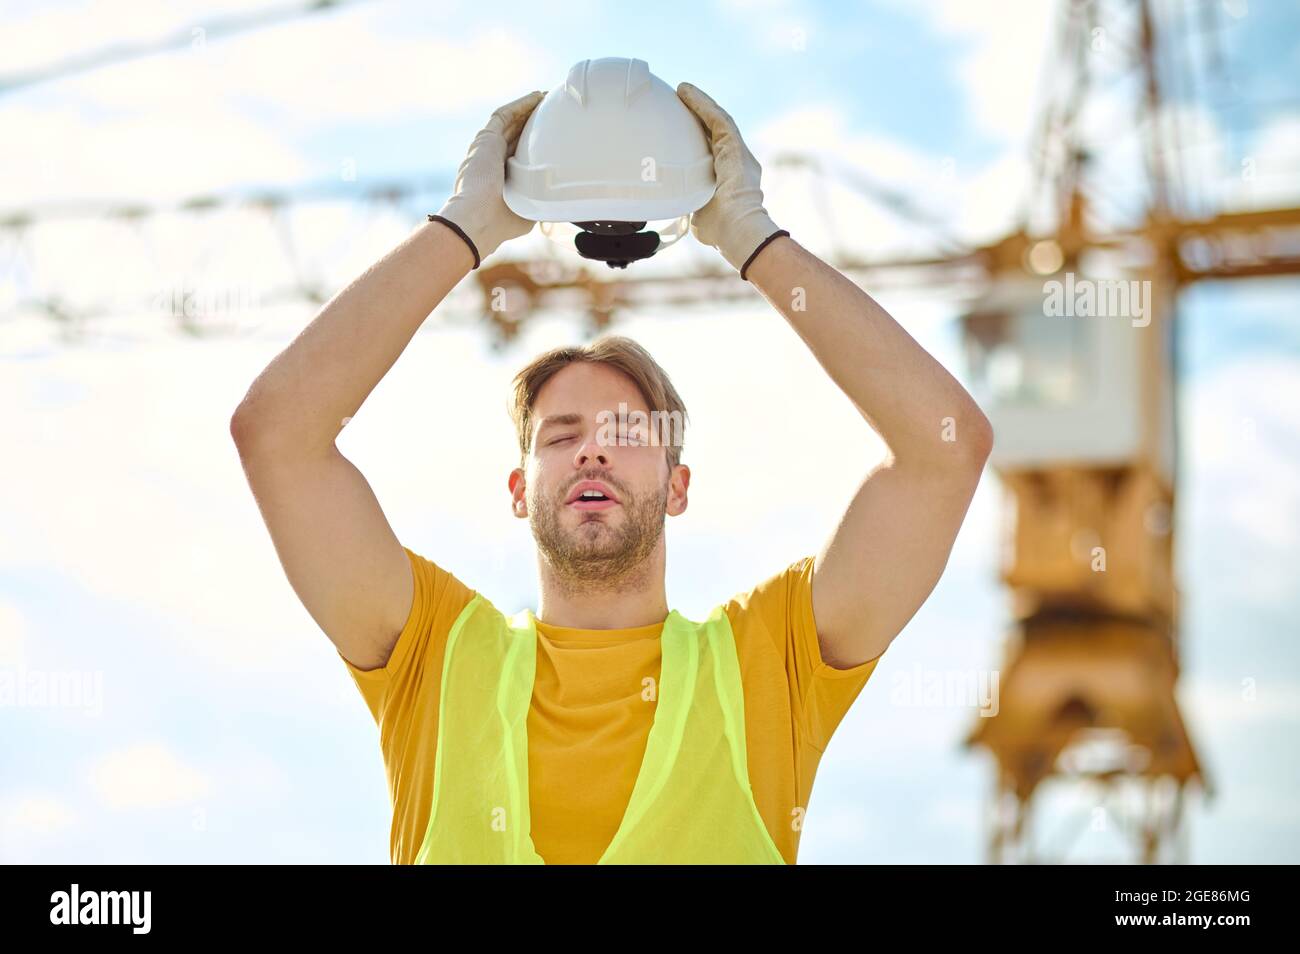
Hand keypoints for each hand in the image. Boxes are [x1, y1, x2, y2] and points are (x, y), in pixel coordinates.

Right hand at [431, 90, 544, 267]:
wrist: (477, 217)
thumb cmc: (502, 221)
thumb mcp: (528, 210)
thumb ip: (539, 200)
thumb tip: (559, 202)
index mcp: (501, 179)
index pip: (519, 155)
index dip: (534, 143)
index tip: (552, 136)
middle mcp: (492, 162)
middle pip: (514, 135)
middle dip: (531, 121)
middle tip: (551, 110)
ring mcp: (487, 149)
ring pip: (509, 122)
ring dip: (527, 109)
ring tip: (545, 98)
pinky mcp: (485, 139)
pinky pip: (503, 116)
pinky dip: (519, 105)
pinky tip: (535, 97)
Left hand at [675, 82, 787, 279]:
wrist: (737, 229)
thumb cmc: (720, 229)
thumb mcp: (699, 212)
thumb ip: (689, 202)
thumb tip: (673, 202)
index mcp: (729, 177)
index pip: (711, 150)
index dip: (697, 134)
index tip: (680, 126)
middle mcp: (737, 162)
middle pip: (714, 131)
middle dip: (698, 114)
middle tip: (679, 101)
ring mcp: (738, 152)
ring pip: (717, 120)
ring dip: (699, 104)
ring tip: (682, 90)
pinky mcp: (734, 146)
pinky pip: (716, 118)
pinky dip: (701, 104)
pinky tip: (686, 92)